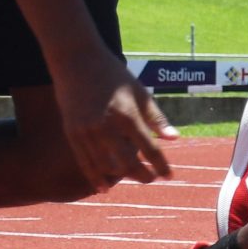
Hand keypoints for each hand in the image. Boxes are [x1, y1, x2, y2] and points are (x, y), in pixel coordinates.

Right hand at [53, 50, 177, 187]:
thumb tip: (174, 138)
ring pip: (105, 166)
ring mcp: (87, 132)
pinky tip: (103, 187)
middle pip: (127, 163)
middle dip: (142, 175)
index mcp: (128, 116)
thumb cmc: (114, 75)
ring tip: (132, 178)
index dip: (161, 165)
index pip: (149, 149)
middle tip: (152, 179)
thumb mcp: (140, 92)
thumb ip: (157, 118)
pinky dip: (95, 177)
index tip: (169, 175)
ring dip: (121, 177)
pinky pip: (84, 162)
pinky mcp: (72, 133)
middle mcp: (106, 127)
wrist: (77, 61)